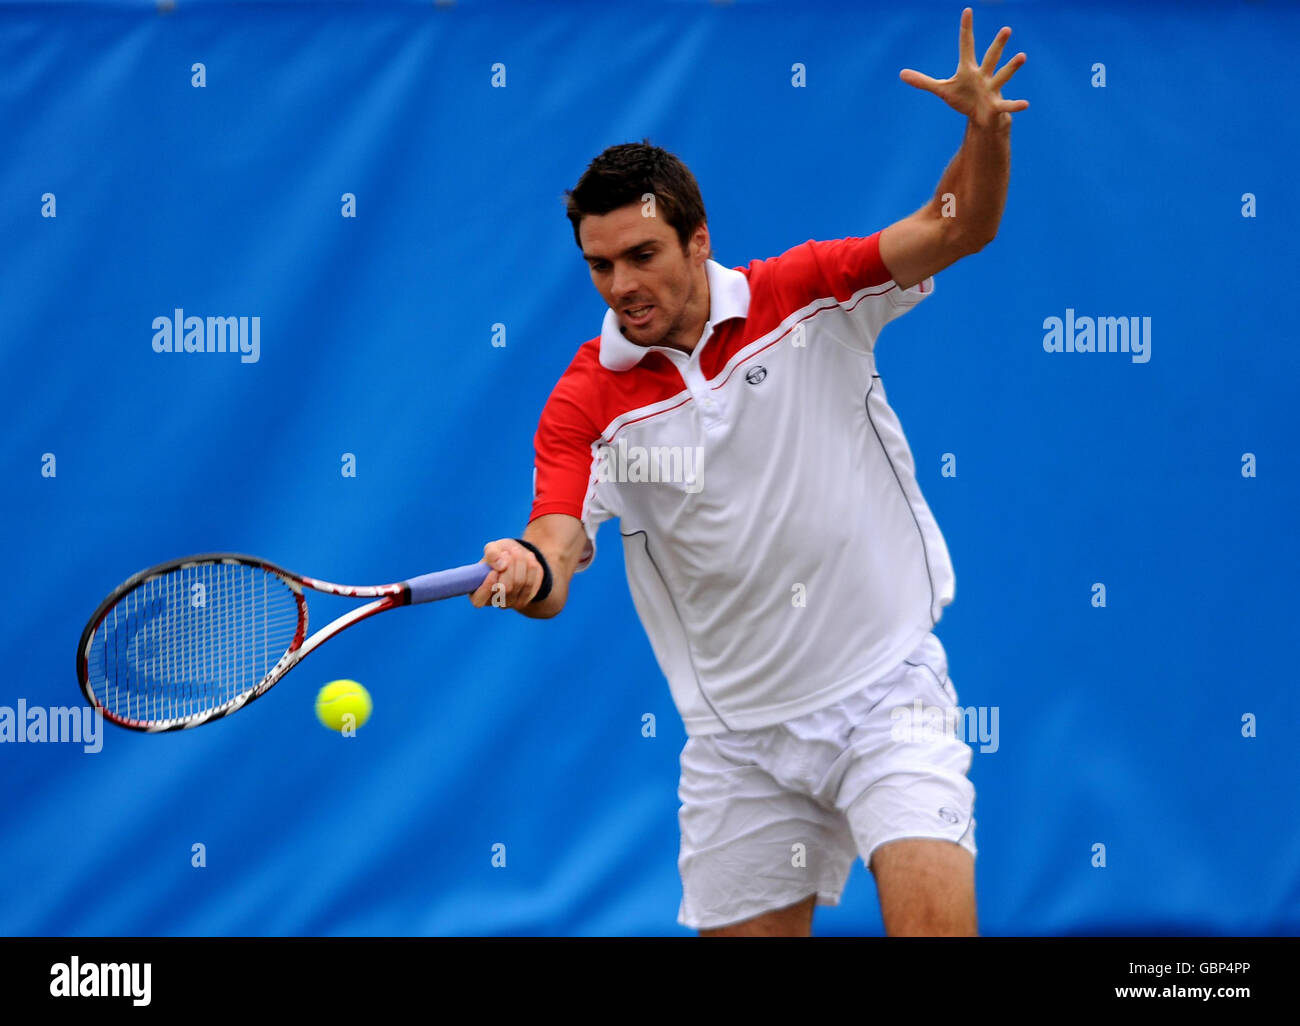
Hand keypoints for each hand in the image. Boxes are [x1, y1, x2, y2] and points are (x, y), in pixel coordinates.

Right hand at [469, 538, 543, 608]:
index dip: (486, 587)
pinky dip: (531, 568)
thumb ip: (492, 554)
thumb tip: (501, 566)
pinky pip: (532, 583)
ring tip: (517, 551)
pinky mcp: (524, 600)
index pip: (478, 600)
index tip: (493, 571)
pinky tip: (529, 558)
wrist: (517, 558)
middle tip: (508, 552)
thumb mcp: (492, 548)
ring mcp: (509, 603)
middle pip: (505, 588)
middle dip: (509, 566)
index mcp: (477, 592)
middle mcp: (492, 601)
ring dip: (520, 563)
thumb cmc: (499, 555)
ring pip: (520, 584)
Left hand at [899, 7, 1027, 129]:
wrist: (980, 117)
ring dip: (1011, 67)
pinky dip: (1015, 105)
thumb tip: (901, 73)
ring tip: (1022, 56)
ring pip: (1002, 76)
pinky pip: (1007, 105)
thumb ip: (923, 81)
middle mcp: (983, 75)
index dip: (965, 29)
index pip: (966, 45)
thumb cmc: (963, 99)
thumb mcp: (942, 90)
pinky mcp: (996, 106)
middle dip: (998, 45)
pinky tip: (1025, 104)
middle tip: (1006, 29)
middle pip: (991, 57)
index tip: (967, 10)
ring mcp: (992, 89)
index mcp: (969, 70)